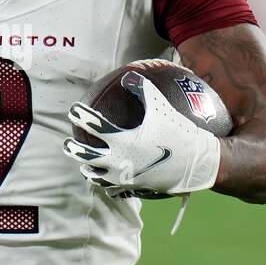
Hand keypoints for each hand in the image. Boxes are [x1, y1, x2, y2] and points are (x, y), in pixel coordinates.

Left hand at [63, 74, 220, 198]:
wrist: (197, 164)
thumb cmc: (179, 133)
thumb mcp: (162, 107)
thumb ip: (143, 90)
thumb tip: (130, 75)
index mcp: (122, 141)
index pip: (94, 127)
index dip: (82, 116)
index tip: (74, 110)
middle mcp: (119, 161)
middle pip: (86, 156)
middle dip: (74, 149)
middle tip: (68, 142)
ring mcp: (125, 178)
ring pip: (97, 177)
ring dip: (88, 169)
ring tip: (84, 164)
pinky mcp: (135, 188)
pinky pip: (114, 189)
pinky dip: (107, 184)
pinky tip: (107, 180)